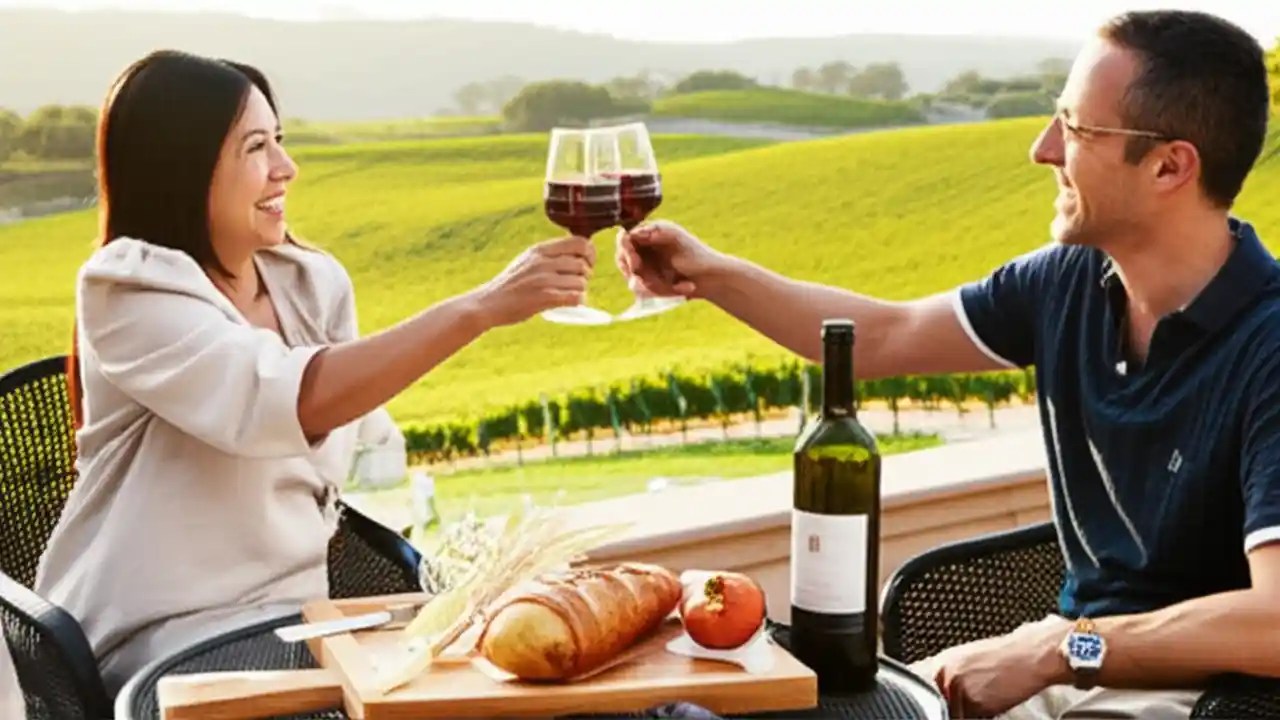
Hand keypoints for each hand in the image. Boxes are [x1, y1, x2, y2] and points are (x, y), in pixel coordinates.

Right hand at [474, 236, 594, 327]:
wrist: (489, 303)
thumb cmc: (511, 284)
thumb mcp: (527, 260)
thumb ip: (548, 255)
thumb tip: (577, 251)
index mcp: (540, 250)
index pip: (580, 242)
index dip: (590, 253)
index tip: (587, 263)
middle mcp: (543, 261)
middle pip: (583, 263)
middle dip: (587, 274)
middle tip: (579, 282)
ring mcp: (543, 279)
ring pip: (581, 282)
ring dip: (581, 290)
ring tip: (571, 294)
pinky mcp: (544, 297)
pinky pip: (575, 297)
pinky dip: (578, 301)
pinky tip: (571, 302)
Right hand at [616, 220, 726, 299]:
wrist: (712, 278)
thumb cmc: (697, 255)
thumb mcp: (677, 239)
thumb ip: (657, 231)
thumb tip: (634, 232)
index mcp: (649, 232)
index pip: (624, 239)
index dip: (626, 251)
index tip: (636, 263)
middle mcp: (643, 248)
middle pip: (624, 261)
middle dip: (639, 272)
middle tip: (651, 280)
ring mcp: (645, 267)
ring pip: (635, 279)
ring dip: (657, 285)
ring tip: (678, 285)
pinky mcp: (650, 283)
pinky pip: (645, 291)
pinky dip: (665, 291)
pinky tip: (683, 288)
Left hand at [932, 616, 1071, 718]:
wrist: (1032, 655)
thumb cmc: (1007, 658)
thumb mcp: (970, 662)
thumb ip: (953, 678)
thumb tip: (946, 698)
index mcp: (941, 663)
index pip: (934, 695)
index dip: (949, 703)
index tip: (959, 703)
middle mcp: (943, 674)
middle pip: (945, 707)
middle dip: (960, 709)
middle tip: (981, 699)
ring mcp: (956, 688)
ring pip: (959, 715)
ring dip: (973, 713)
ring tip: (991, 697)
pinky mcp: (972, 702)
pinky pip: (973, 719)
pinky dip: (986, 715)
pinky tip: (997, 701)